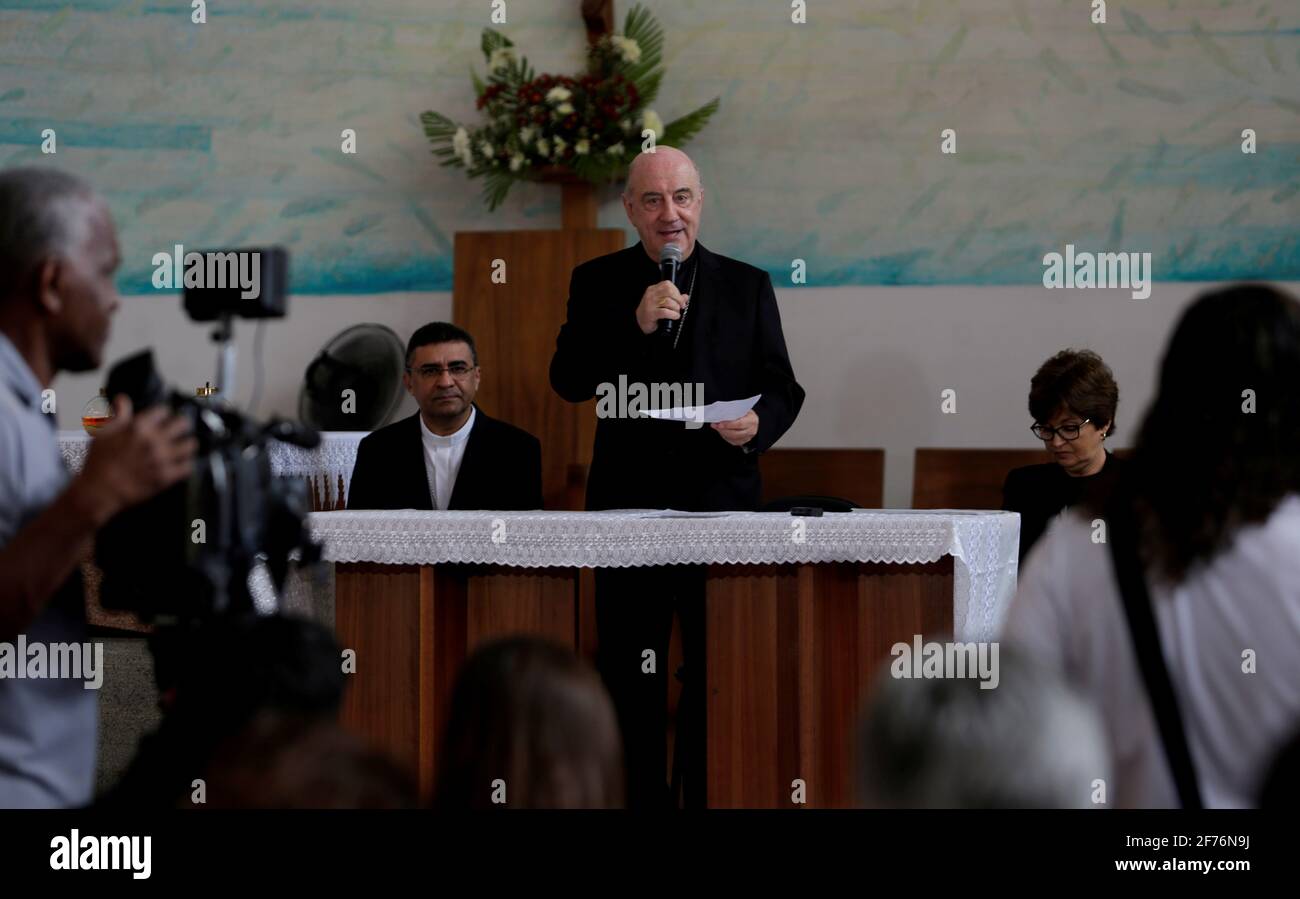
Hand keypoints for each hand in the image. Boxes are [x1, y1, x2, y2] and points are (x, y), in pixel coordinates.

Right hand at [78, 395, 197, 518]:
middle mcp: (153, 440)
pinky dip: (186, 463)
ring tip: (185, 445)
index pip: (163, 411)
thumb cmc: (98, 461)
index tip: (165, 416)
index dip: (164, 413)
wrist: (98, 490)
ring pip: (190, 445)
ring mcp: (161, 459)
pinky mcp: (166, 476)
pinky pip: (187, 466)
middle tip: (181, 428)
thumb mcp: (104, 433)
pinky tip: (183, 463)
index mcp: (138, 427)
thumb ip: (118, 415)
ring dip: (188, 444)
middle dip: (181, 425)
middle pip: (182, 424)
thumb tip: (123, 399)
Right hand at [635, 280, 689, 334]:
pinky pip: (665, 312)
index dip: (676, 291)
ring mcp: (650, 304)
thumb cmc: (652, 312)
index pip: (667, 284)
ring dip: (676, 308)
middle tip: (681, 306)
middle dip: (678, 299)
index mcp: (653, 289)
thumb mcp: (662, 303)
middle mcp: (651, 295)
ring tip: (676, 312)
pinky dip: (673, 314)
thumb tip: (685, 297)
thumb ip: (674, 298)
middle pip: (668, 291)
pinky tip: (675, 316)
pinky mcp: (651, 313)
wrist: (640, 323)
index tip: (681, 299)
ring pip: (668, 301)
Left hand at [712, 410, 757, 446]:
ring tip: (716, 427)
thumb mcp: (743, 409)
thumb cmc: (746, 413)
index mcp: (752, 421)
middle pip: (735, 433)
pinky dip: (724, 436)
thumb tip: (722, 414)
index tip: (719, 423)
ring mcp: (747, 438)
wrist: (752, 421)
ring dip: (722, 432)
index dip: (728, 424)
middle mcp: (751, 431)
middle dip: (723, 429)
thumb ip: (734, 411)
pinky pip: (731, 441)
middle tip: (715, 425)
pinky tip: (721, 430)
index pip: (739, 424)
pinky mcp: (742, 442)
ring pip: (732, 438)